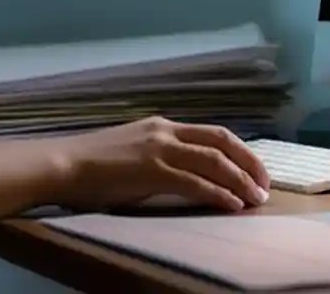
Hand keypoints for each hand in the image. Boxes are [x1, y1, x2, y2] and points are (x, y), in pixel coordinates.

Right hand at [54, 117, 271, 212]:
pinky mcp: (152, 171)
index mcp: (162, 125)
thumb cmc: (93, 164)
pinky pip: (195, 182)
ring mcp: (159, 149)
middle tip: (265, 185)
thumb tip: (185, 171)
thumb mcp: (133, 149)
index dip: (240, 151)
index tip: (255, 170)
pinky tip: (231, 204)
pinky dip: (218, 193)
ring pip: (214, 161)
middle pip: (222, 141)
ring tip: (255, 199)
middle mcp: (165, 131)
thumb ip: (160, 154)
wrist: (63, 165)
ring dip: (240, 181)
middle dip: (249, 163)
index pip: (213, 132)